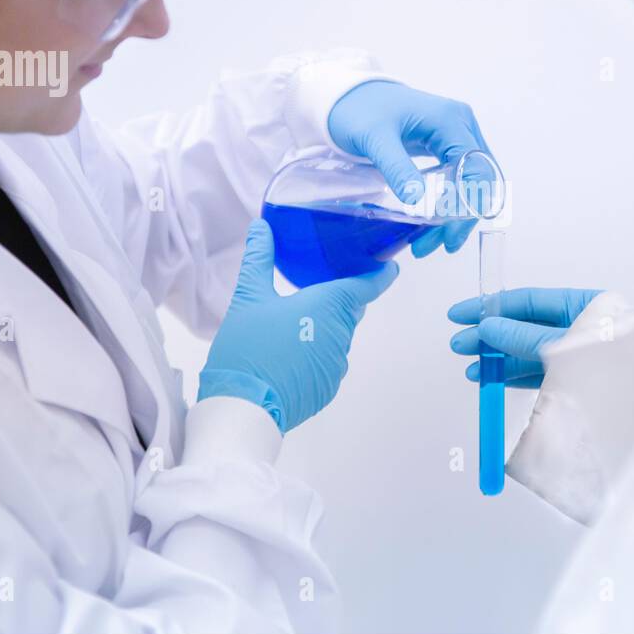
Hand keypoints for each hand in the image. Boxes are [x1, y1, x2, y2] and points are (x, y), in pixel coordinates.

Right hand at [200, 220, 398, 432]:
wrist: (243, 406)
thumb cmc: (249, 346)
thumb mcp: (249, 296)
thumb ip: (259, 258)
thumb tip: (261, 227)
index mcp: (330, 305)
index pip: (368, 285)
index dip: (381, 274)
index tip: (389, 267)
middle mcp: (342, 334)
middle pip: (350, 309)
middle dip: (340, 298)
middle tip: (318, 287)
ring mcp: (338, 364)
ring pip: (339, 336)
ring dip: (324, 327)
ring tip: (293, 324)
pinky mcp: (328, 388)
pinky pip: (329, 361)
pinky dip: (316, 353)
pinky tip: (289, 354)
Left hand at [328, 79, 497, 257]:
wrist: (344, 95)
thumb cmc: (358, 110)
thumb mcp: (374, 139)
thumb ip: (396, 167)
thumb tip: (416, 200)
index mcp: (449, 120)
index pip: (476, 167)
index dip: (469, 203)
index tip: (449, 233)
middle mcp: (460, 126)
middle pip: (479, 178)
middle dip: (464, 216)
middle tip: (441, 245)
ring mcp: (454, 134)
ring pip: (471, 181)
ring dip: (457, 214)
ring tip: (430, 242)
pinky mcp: (444, 144)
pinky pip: (458, 177)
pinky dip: (450, 202)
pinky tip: (432, 223)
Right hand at [447, 287, 602, 388]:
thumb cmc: (615, 365)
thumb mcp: (562, 344)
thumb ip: (523, 337)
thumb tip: (488, 326)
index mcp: (586, 306)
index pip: (529, 301)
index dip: (492, 307)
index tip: (461, 314)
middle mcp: (582, 326)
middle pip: (526, 326)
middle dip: (490, 335)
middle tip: (459, 345)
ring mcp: (578, 355)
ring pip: (529, 351)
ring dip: (499, 359)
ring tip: (472, 368)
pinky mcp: (577, 381)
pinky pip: (539, 372)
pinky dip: (514, 375)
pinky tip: (492, 378)